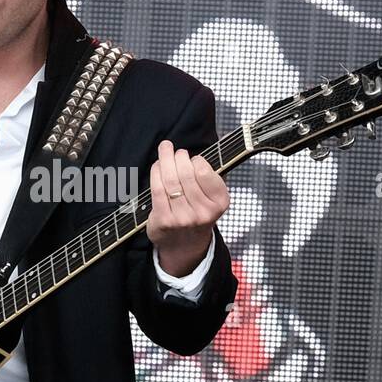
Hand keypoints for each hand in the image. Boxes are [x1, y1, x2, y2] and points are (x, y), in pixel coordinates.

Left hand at [146, 139, 228, 276]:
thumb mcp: (214, 196)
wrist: (184, 245)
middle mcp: (203, 212)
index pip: (206, 172)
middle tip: (176, 151)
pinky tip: (157, 166)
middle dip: (178, 156)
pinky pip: (157, 189)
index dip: (197, 161)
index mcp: (220, 203)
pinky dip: (156, 173)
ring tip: (165, 151)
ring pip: (170, 179)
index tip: (193, 158)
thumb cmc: (198, 212)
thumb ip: (214, 172)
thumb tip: (225, 136)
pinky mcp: (164, 221)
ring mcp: (183, 218)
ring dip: (165, 160)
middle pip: (186, 173)